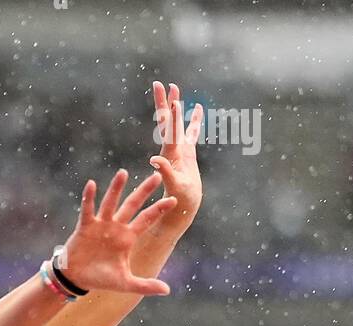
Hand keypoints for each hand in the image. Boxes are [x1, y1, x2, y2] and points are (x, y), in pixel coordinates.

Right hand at [60, 170, 178, 295]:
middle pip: (132, 205)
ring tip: (124, 172)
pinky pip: (88, 209)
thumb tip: (167, 291)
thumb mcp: (125, 283)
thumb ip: (146, 285)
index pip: (147, 220)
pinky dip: (89, 198)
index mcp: (128, 238)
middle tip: (156, 175)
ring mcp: (101, 224)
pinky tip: (92, 184)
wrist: (77, 279)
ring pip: (111, 202)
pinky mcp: (85, 226)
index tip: (173, 200)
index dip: (159, 210)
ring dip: (116, 188)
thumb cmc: (101, 280)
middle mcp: (116, 227)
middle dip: (143, 191)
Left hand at [149, 81, 203, 218]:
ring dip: (176, 107)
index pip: (168, 129)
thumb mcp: (174, 188)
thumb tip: (154, 159)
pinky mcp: (187, 156)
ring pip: (178, 124)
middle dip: (165, 102)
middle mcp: (172, 150)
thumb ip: (166, 173)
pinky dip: (194, 121)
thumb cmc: (177, 204)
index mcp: (170, 155)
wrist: (179, 213)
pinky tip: (197, 109)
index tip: (169, 96)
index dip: (169, 112)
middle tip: (161, 83)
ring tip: (176, 89)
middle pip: (167, 122)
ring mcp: (180, 152)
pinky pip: (191, 134)